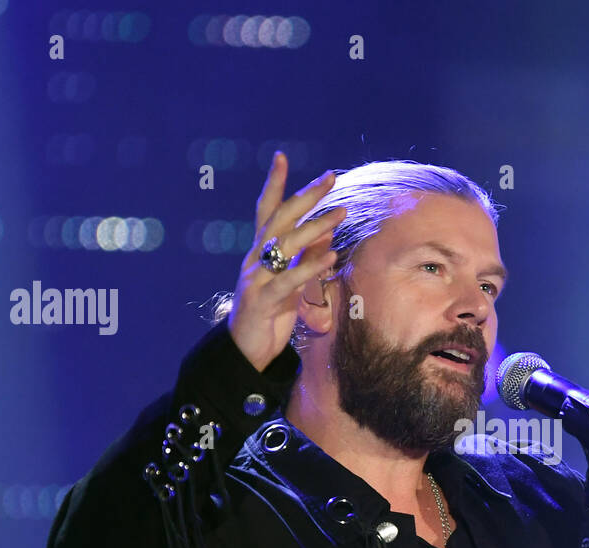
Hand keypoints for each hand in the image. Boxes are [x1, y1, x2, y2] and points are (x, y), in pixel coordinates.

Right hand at [227, 154, 347, 371]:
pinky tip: (331, 257)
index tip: (281, 157)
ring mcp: (256, 278)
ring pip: (285, 244)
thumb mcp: (290, 281)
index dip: (273, 183)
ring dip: (316, 226)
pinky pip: (289, 280)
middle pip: (280, 218)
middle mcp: (254, 259)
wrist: (246, 350)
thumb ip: (304, 256)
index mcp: (259, 252)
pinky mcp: (263, 300)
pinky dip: (311, 267)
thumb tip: (325, 231)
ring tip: (341, 212)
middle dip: (305, 196)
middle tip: (330, 177)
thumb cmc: (269, 314)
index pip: (266, 210)